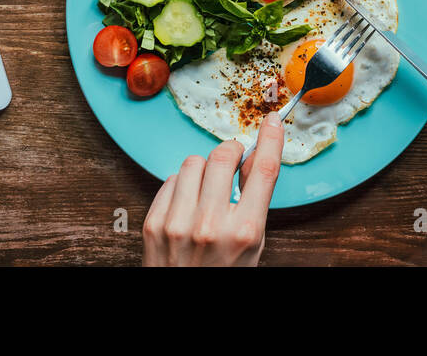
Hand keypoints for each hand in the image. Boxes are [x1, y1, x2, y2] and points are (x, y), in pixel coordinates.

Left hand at [143, 113, 282, 265]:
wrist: (183, 304)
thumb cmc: (223, 272)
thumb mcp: (251, 243)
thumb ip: (255, 200)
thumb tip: (255, 155)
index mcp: (244, 232)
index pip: (264, 171)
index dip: (271, 139)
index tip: (273, 120)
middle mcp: (211, 225)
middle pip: (223, 156)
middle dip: (230, 152)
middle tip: (232, 160)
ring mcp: (178, 224)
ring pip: (193, 162)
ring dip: (203, 169)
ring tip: (206, 189)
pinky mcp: (154, 223)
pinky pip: (170, 179)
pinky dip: (181, 186)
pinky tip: (187, 204)